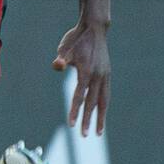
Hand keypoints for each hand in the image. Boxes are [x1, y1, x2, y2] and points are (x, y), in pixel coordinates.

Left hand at [53, 20, 109, 136]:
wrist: (94, 28)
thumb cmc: (76, 39)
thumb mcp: (65, 47)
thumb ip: (61, 59)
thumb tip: (57, 65)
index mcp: (87, 71)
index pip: (79, 96)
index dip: (75, 110)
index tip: (71, 124)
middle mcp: (98, 76)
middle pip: (92, 102)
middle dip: (88, 120)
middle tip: (84, 135)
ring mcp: (104, 75)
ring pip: (103, 100)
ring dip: (101, 117)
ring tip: (98, 132)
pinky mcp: (107, 74)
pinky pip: (106, 93)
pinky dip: (104, 105)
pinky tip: (102, 114)